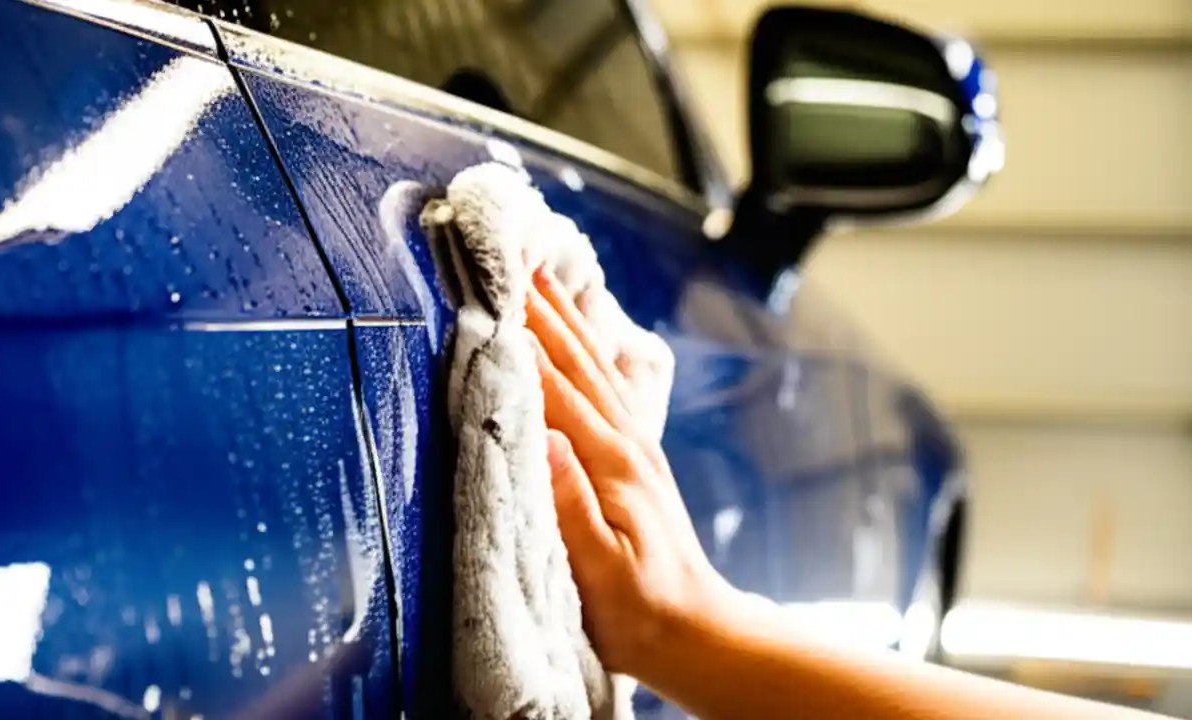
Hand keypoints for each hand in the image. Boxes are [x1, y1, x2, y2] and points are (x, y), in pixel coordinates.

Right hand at [526, 268, 731, 677]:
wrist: (697, 632)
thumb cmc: (638, 613)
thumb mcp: (598, 573)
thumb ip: (570, 506)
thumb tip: (543, 438)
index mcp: (613, 466)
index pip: (558, 390)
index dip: (524, 340)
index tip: (493, 292)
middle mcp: (628, 444)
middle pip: (580, 363)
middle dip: (544, 309)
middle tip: (512, 257)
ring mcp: (637, 448)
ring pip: (598, 367)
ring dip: (569, 319)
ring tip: (544, 277)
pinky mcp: (638, 459)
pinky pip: (611, 387)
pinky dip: (592, 350)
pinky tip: (585, 335)